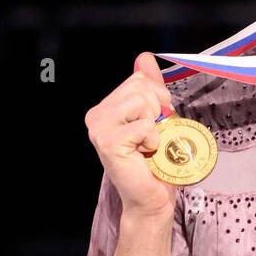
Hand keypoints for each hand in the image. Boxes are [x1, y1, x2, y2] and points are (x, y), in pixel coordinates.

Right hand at [84, 51, 176, 218]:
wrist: (152, 198)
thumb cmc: (156, 162)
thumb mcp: (157, 118)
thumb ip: (150, 87)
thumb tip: (144, 58)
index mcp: (105, 108)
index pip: (138, 79)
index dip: (158, 98)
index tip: (156, 122)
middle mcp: (97, 116)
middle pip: (140, 87)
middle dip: (158, 110)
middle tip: (153, 136)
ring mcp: (99, 128)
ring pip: (141, 101)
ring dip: (156, 125)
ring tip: (148, 144)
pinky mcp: (109, 142)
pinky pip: (144, 124)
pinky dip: (154, 140)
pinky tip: (145, 154)